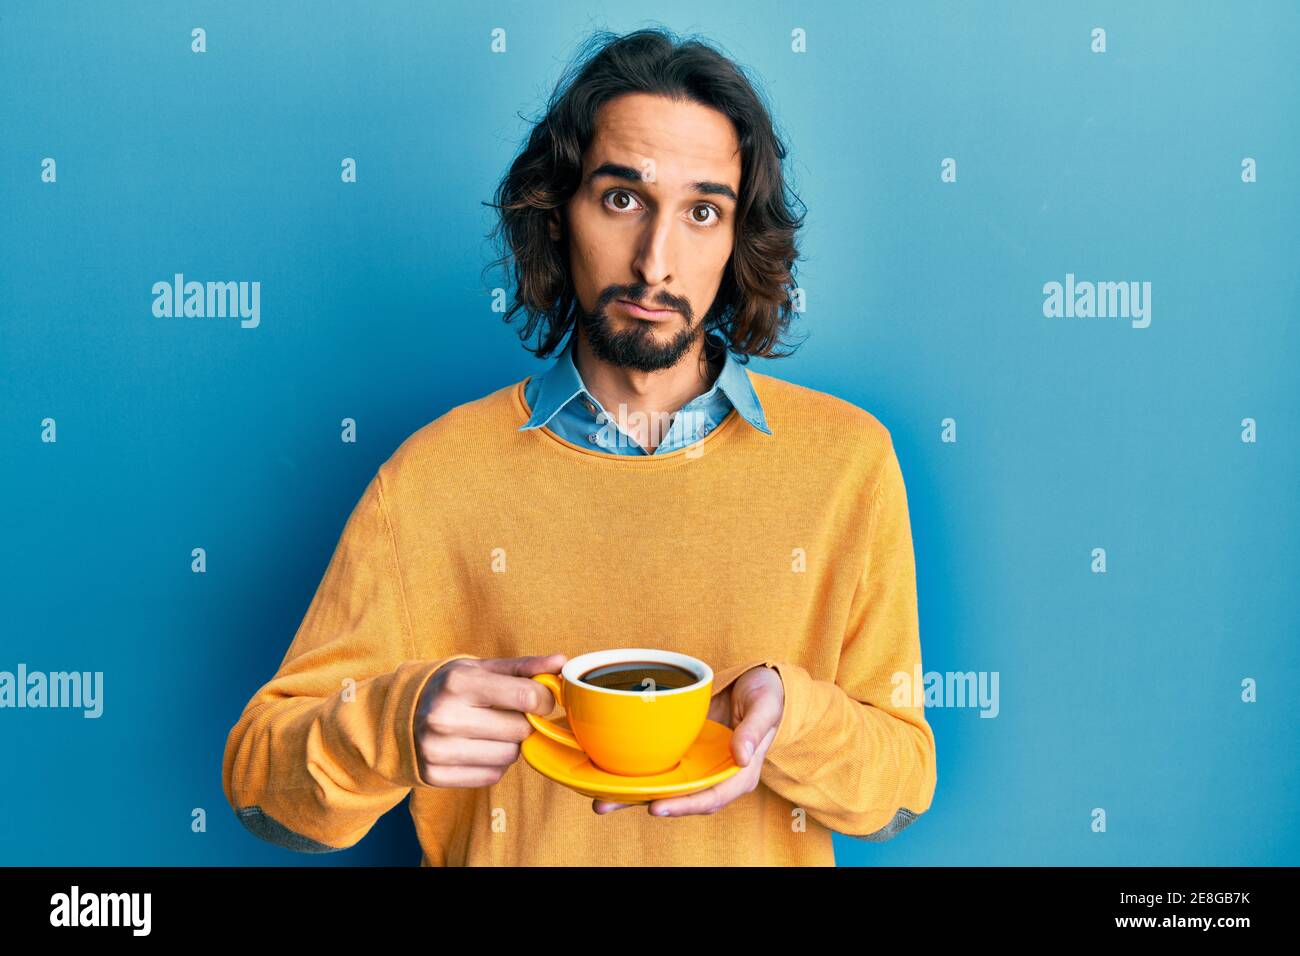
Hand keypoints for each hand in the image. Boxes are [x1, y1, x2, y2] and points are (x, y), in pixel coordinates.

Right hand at [413, 654, 565, 787]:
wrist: (398, 715)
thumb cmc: (450, 687)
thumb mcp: (482, 668)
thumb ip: (524, 667)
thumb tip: (561, 662)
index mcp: (458, 683)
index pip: (526, 696)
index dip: (543, 699)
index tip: (539, 699)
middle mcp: (445, 717)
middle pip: (520, 730)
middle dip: (523, 722)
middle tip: (507, 714)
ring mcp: (437, 749)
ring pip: (509, 756)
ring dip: (510, 744)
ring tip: (491, 730)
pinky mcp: (435, 775)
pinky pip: (491, 775)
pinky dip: (494, 763)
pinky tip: (478, 747)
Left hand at [593, 664, 784, 816]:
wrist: (758, 683)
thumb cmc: (767, 696)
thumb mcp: (766, 708)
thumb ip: (754, 730)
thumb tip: (741, 755)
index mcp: (739, 773)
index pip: (710, 797)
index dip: (684, 805)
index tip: (657, 806)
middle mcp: (714, 774)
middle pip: (679, 798)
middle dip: (643, 804)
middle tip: (605, 805)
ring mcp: (697, 764)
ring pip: (664, 785)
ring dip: (632, 794)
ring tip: (597, 798)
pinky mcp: (684, 750)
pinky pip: (661, 764)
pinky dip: (638, 770)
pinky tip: (610, 769)